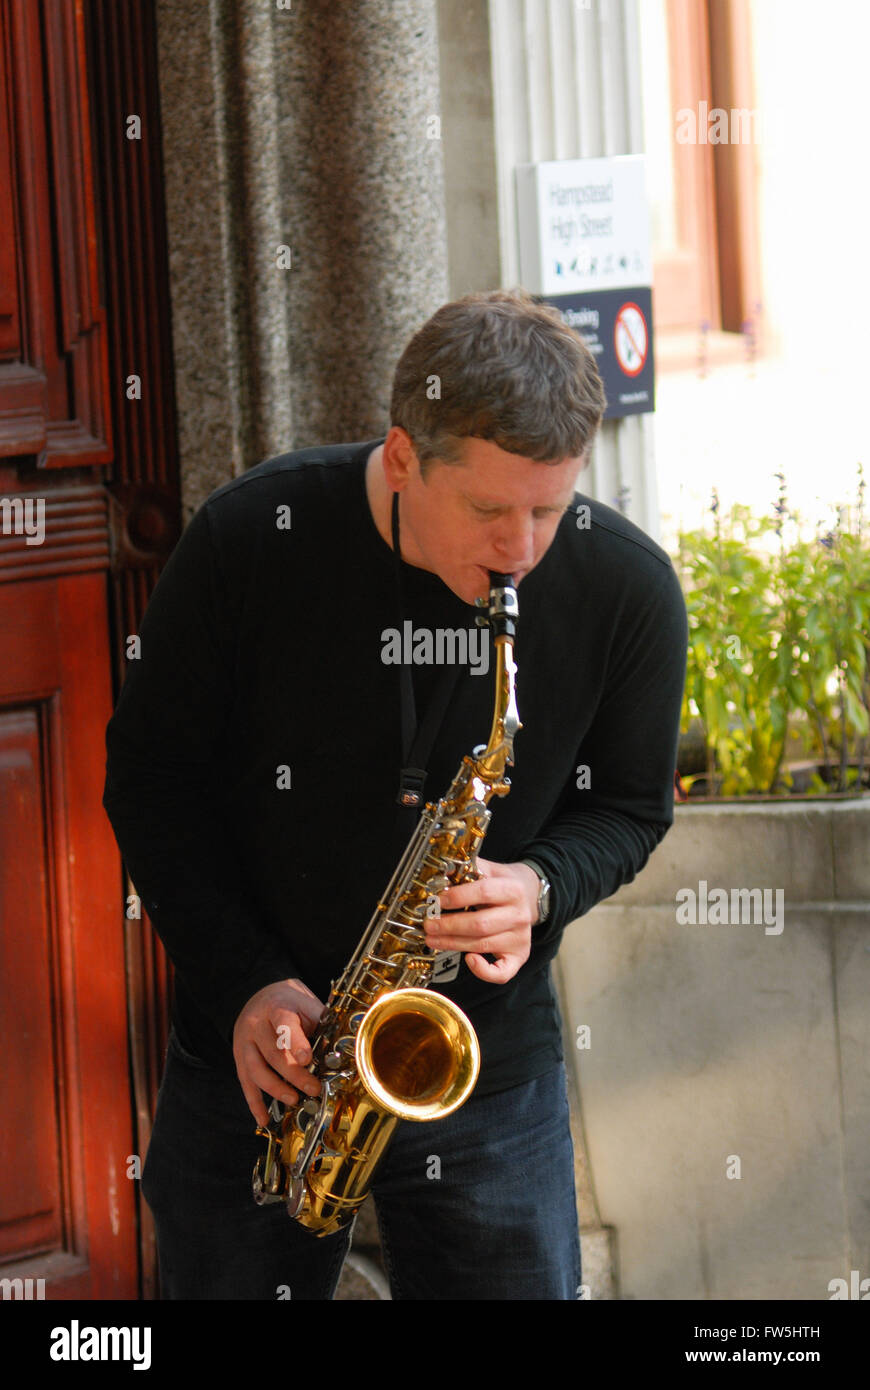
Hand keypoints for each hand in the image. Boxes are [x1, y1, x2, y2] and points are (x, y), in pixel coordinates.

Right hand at [232, 978, 324, 1125]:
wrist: (261, 994)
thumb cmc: (290, 1003)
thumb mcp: (307, 1003)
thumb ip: (322, 1022)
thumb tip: (344, 1044)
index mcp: (276, 1008)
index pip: (284, 1025)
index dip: (295, 1043)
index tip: (307, 1058)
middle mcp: (256, 1025)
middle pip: (273, 1053)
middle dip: (294, 1074)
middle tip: (313, 1088)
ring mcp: (244, 1043)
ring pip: (256, 1070)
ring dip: (275, 1089)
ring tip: (294, 1100)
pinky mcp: (239, 1058)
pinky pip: (245, 1083)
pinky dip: (254, 1103)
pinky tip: (264, 1119)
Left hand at [430, 857, 537, 983]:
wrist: (530, 896)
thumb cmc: (503, 884)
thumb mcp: (491, 869)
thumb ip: (470, 868)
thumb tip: (443, 869)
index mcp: (513, 890)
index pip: (484, 892)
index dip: (458, 897)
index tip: (438, 901)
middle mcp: (520, 915)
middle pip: (481, 924)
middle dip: (449, 926)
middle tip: (429, 925)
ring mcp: (520, 938)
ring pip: (482, 945)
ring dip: (453, 944)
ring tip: (432, 939)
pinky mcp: (518, 956)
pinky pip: (502, 972)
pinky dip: (484, 971)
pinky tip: (469, 960)